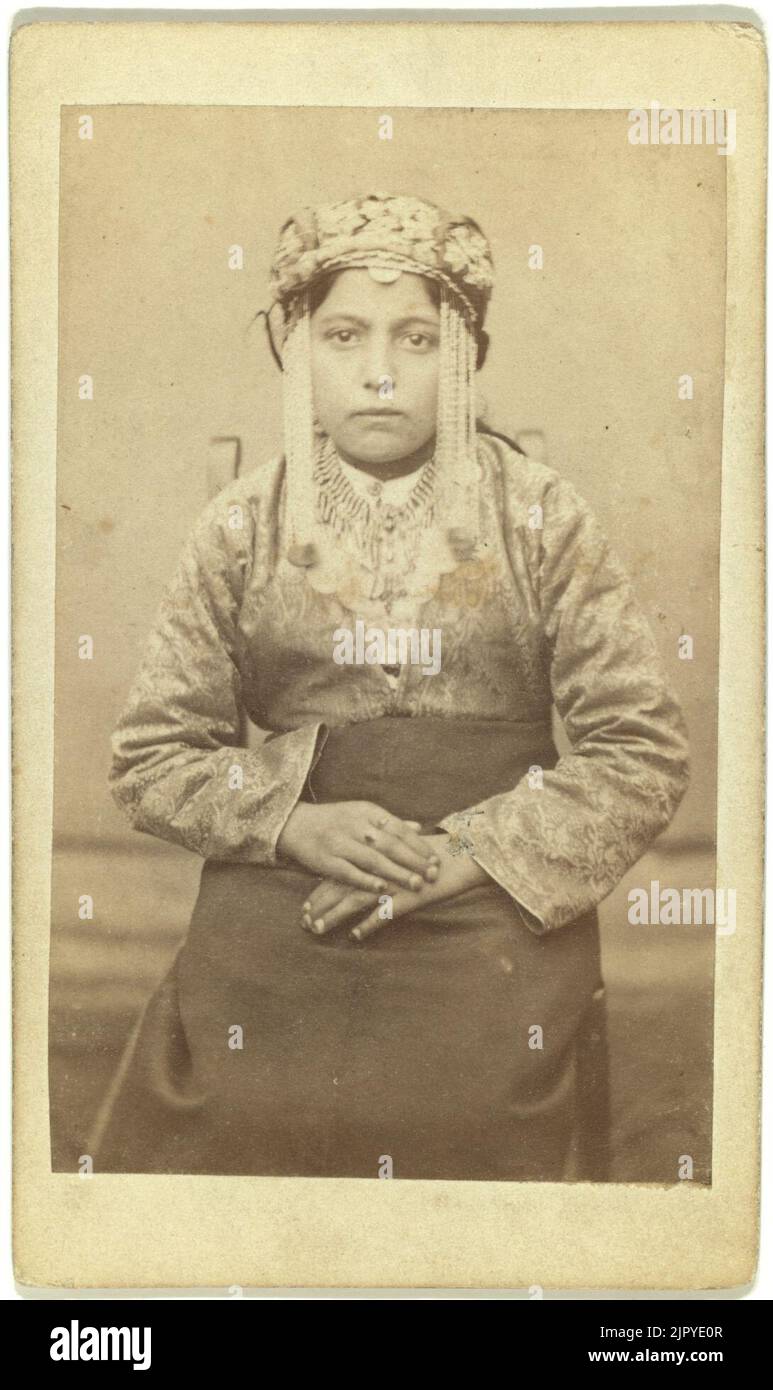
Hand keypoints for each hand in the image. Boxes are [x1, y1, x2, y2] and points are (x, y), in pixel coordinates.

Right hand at [277, 800, 439, 894]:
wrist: (294, 824)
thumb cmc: (334, 820)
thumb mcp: (361, 813)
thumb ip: (388, 823)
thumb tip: (418, 827)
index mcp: (366, 811)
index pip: (398, 828)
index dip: (418, 845)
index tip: (435, 859)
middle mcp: (354, 825)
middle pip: (389, 844)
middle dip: (413, 860)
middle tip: (432, 874)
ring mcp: (338, 843)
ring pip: (372, 859)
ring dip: (396, 873)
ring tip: (415, 884)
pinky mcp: (325, 860)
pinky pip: (349, 872)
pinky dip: (366, 880)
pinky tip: (382, 889)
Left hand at [300, 832, 490, 939]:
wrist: (462, 856)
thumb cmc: (432, 856)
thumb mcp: (402, 856)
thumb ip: (382, 863)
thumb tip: (364, 874)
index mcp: (373, 857)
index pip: (338, 875)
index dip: (319, 892)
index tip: (304, 907)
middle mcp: (377, 870)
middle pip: (339, 888)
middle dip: (319, 906)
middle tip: (304, 922)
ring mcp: (390, 884)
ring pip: (352, 901)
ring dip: (332, 916)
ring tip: (317, 930)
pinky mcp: (406, 898)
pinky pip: (382, 914)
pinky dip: (368, 925)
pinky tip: (356, 936)